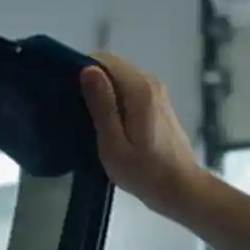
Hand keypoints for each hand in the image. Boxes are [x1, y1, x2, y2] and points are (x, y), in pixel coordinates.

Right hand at [80, 52, 210, 220]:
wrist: (182, 190)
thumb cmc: (145, 172)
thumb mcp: (114, 144)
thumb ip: (102, 105)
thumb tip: (88, 69)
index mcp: (139, 89)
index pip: (104, 60)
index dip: (82, 70)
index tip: (67, 92)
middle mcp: (150, 83)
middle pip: (113, 67)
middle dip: (91, 81)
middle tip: (73, 107)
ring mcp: (157, 93)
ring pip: (121, 79)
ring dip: (103, 92)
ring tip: (86, 117)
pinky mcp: (159, 105)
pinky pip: (130, 91)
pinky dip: (116, 100)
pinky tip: (107, 123)